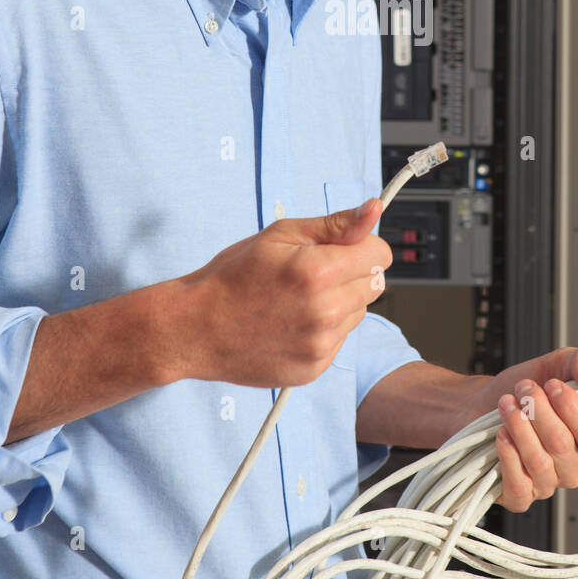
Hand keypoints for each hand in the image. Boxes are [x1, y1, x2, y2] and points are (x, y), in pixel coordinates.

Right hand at [170, 198, 392, 386]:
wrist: (197, 328)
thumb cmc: (234, 276)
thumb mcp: (280, 235)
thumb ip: (335, 225)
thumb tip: (374, 209)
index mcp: (319, 272)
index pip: (380, 254)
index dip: (361, 246)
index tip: (340, 248)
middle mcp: (325, 312)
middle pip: (375, 284)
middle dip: (352, 273)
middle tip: (313, 274)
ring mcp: (320, 345)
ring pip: (359, 313)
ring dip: (340, 303)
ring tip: (298, 300)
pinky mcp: (314, 369)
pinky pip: (339, 341)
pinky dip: (324, 330)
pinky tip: (292, 323)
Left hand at [451, 347, 577, 511]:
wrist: (480, 403)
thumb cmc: (522, 390)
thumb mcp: (556, 365)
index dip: (573, 410)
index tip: (553, 385)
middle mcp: (570, 468)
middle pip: (562, 446)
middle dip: (538, 410)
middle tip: (524, 388)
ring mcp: (545, 484)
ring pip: (538, 462)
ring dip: (519, 426)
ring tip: (507, 403)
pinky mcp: (518, 496)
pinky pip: (519, 486)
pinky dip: (507, 456)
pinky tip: (501, 434)